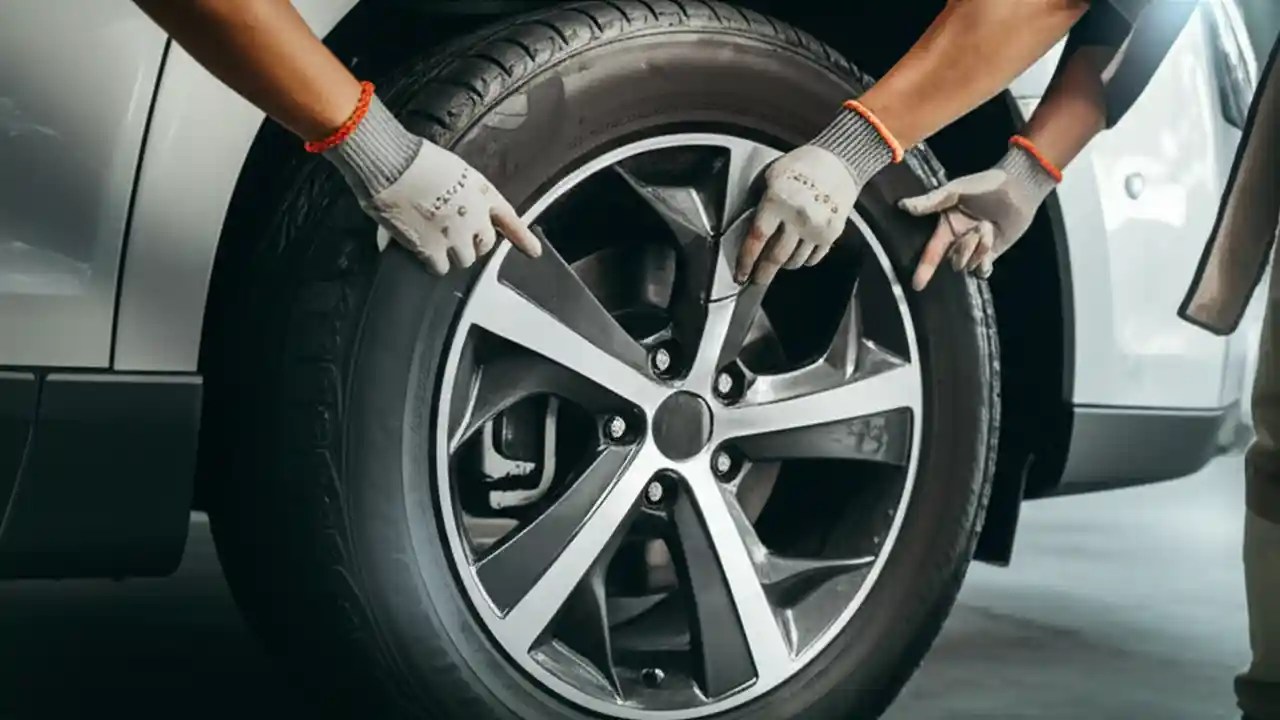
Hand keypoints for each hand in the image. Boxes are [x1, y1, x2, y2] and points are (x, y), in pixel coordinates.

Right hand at [365, 141, 540, 274]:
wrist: (392, 164)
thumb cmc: (413, 158)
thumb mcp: (448, 169)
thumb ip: (455, 192)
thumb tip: (450, 209)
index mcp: (482, 191)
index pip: (509, 218)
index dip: (522, 237)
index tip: (533, 252)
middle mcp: (476, 215)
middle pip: (485, 244)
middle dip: (472, 243)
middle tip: (453, 237)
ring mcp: (457, 235)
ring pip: (465, 260)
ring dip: (452, 255)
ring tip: (435, 244)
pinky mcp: (434, 250)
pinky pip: (441, 268)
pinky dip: (432, 264)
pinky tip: (422, 254)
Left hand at [735, 146, 859, 284]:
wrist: (840, 161)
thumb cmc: (804, 164)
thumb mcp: (773, 175)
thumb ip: (762, 202)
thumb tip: (751, 228)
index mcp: (778, 201)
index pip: (757, 239)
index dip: (747, 260)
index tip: (741, 273)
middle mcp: (798, 218)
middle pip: (776, 257)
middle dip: (763, 273)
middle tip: (756, 279)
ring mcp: (816, 228)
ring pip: (795, 260)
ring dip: (783, 265)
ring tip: (777, 263)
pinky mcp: (831, 234)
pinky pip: (814, 257)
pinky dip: (803, 259)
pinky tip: (798, 253)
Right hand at [899, 141, 1057, 289]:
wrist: (1020, 189)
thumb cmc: (987, 185)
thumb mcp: (957, 190)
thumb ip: (931, 201)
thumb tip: (903, 205)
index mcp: (946, 226)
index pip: (931, 251)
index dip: (924, 268)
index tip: (917, 284)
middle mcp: (957, 240)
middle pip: (952, 260)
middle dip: (965, 247)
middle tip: (979, 226)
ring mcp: (974, 249)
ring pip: (968, 265)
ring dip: (979, 248)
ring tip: (989, 228)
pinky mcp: (990, 255)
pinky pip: (981, 271)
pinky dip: (984, 264)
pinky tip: (990, 250)